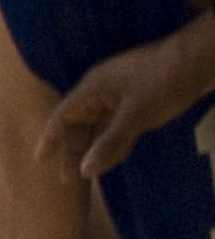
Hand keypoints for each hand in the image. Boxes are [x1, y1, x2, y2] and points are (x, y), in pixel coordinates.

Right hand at [42, 27, 214, 177]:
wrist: (202, 58)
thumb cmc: (164, 81)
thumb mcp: (136, 115)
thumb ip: (110, 143)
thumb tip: (84, 172)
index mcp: (92, 88)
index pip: (62, 117)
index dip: (50, 140)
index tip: (40, 161)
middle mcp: (102, 91)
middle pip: (80, 124)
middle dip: (74, 151)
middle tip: (70, 180)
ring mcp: (122, 94)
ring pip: (101, 126)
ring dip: (96, 148)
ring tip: (91, 172)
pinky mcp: (140, 99)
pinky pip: (119, 123)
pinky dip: (115, 140)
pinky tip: (118, 154)